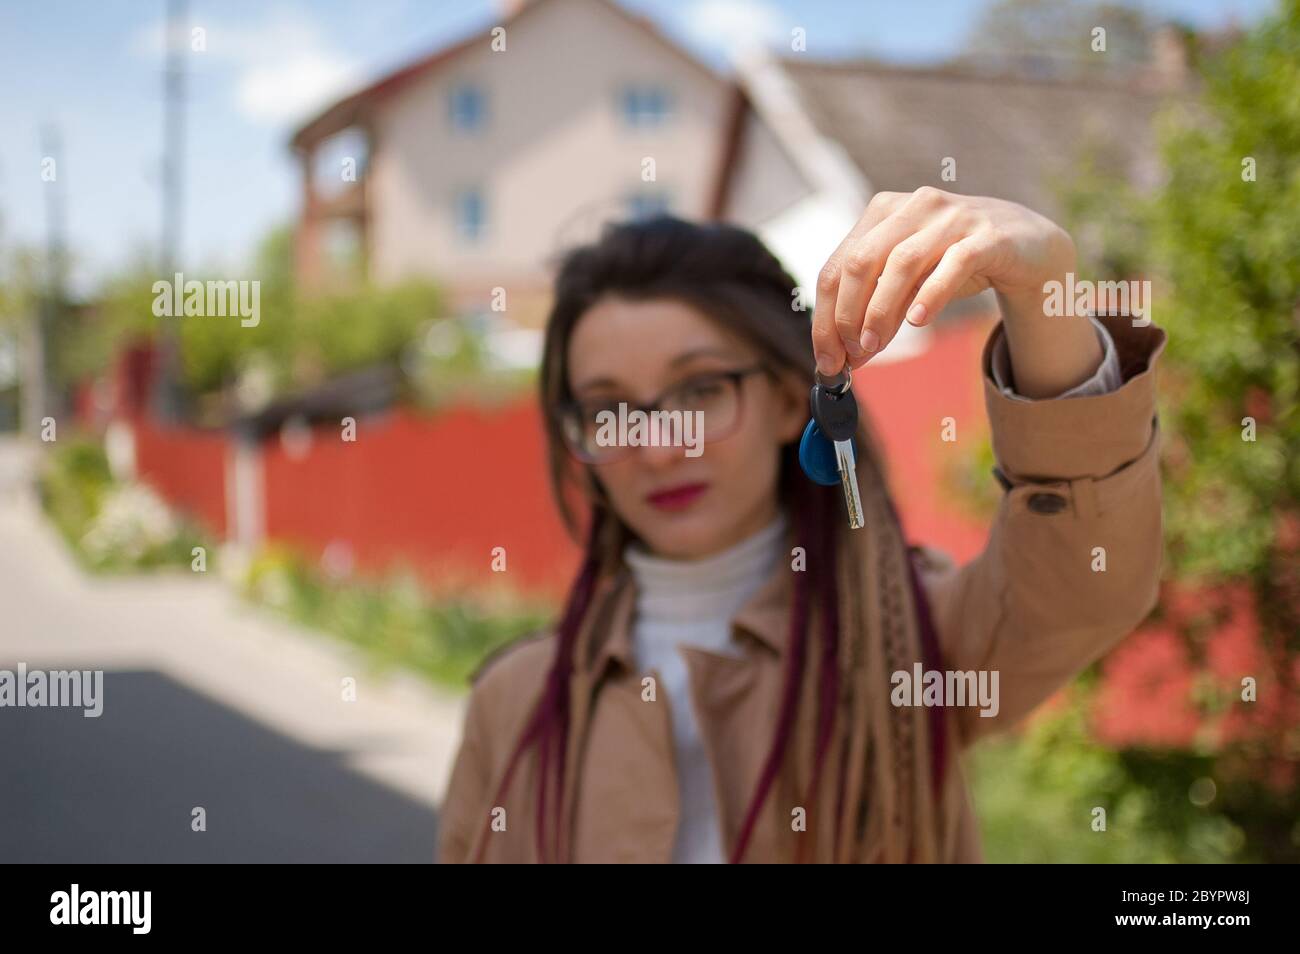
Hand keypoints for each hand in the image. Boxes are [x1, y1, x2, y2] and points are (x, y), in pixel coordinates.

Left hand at [810, 187, 1077, 374]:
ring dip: (880, 310)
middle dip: (847, 315)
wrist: (1029, 246)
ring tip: (872, 346)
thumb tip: (847, 356)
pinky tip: (917, 321)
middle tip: (851, 355)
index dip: (825, 316)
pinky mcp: (988, 235)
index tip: (826, 358)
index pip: (838, 267)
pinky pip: (954, 264)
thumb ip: (880, 310)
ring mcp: (952, 216)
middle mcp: (913, 207)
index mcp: (883, 213)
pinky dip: (931, 294)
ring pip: (902, 263)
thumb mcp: (912, 284)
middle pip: (861, 262)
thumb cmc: (959, 264)